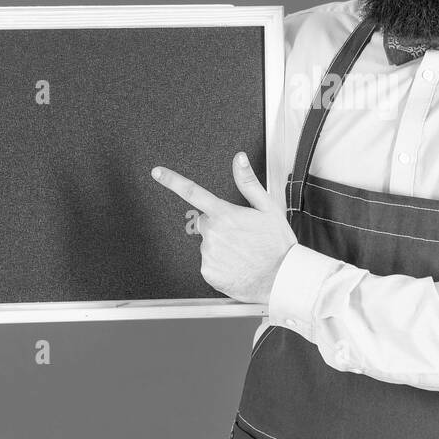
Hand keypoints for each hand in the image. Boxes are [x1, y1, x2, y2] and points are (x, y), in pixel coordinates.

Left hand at [151, 152, 295, 303]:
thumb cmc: (277, 244)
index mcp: (224, 214)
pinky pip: (209, 264)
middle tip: (241, 235)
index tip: (158, 173)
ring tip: (243, 253)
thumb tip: (239, 160)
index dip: (172, 180)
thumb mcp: (268, 208)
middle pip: (206, 223)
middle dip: (219, 225)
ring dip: (221, 247)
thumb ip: (248, 182)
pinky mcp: (208, 272)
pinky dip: (220, 264)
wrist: (281, 279)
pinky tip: (237, 265)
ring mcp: (208, 254)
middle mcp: (212, 233)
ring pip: (208, 244)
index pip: (193, 192)